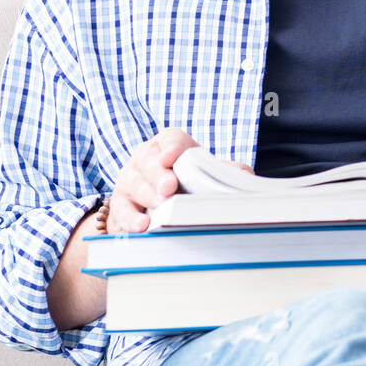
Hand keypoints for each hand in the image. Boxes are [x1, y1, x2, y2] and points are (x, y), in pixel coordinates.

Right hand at [107, 128, 252, 232]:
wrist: (159, 210)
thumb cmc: (188, 188)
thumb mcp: (209, 177)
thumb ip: (227, 173)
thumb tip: (245, 177)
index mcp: (169, 148)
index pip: (170, 139)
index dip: (171, 147)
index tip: (172, 158)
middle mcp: (146, 160)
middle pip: (148, 160)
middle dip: (159, 174)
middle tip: (170, 188)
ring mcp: (130, 181)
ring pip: (133, 183)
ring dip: (148, 195)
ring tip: (161, 207)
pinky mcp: (120, 205)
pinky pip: (121, 210)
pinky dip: (131, 218)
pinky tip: (143, 226)